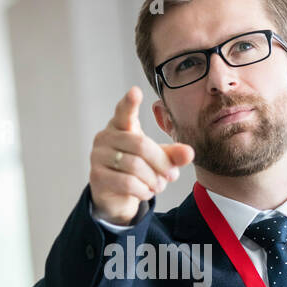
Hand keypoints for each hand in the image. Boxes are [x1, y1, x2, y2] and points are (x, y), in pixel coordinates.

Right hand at [89, 86, 194, 224]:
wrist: (115, 194)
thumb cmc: (137, 168)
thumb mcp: (158, 158)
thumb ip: (173, 154)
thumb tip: (189, 153)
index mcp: (121, 125)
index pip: (124, 111)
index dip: (129, 102)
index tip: (135, 92)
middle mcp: (105, 136)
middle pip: (141, 145)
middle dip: (162, 163)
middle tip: (172, 175)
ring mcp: (98, 156)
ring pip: (135, 167)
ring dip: (153, 180)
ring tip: (158, 185)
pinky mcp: (97, 176)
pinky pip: (127, 183)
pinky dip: (143, 190)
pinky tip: (146, 191)